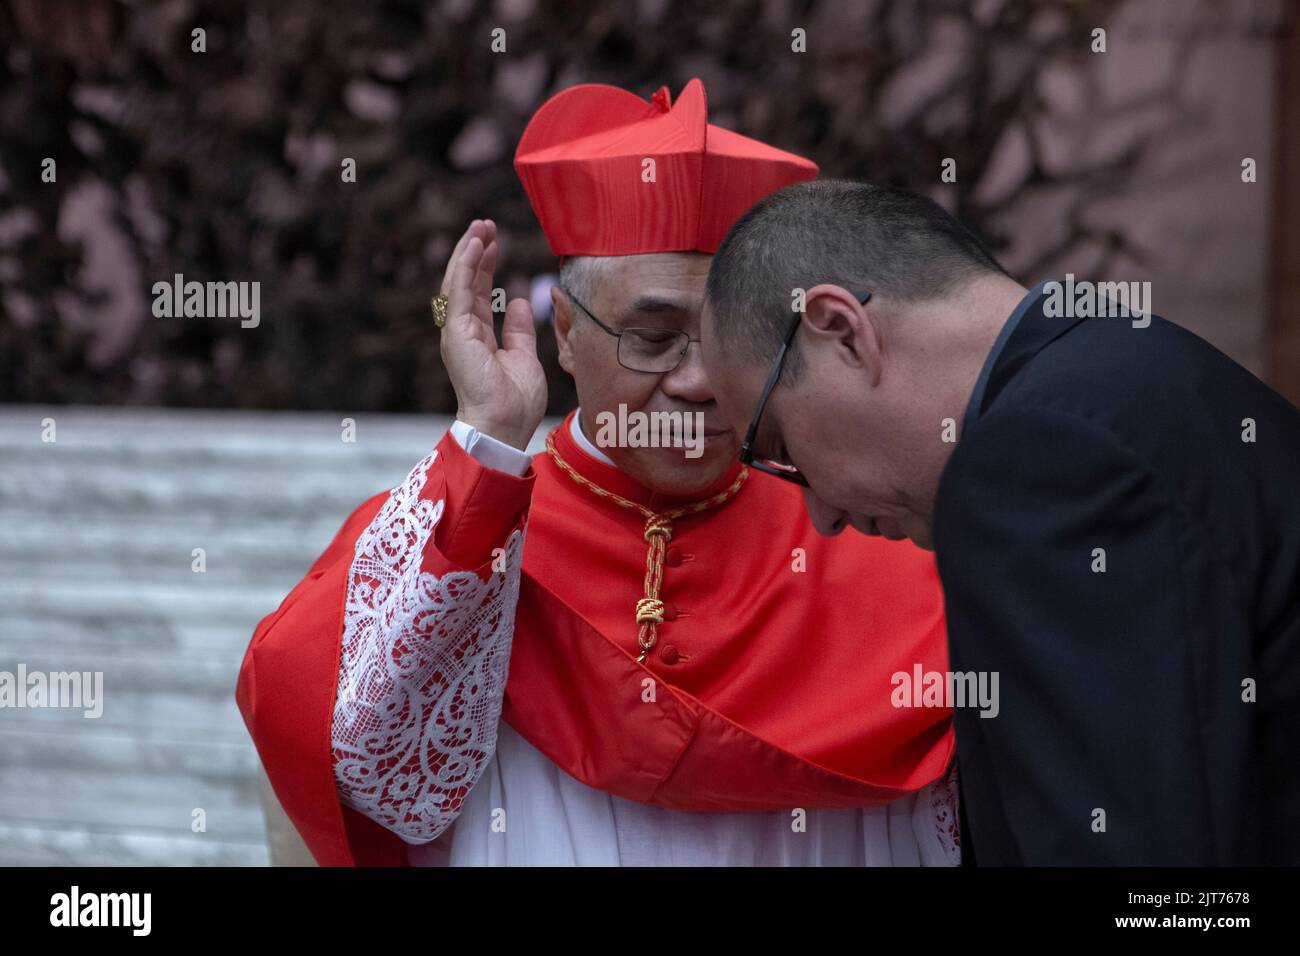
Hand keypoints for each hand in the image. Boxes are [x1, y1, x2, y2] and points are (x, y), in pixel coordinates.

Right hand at [438, 219, 546, 450]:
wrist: (504, 426)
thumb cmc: (515, 402)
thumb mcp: (524, 357)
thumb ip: (519, 330)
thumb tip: (518, 302)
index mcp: (479, 338)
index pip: (479, 294)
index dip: (486, 267)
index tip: (496, 243)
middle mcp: (464, 332)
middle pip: (467, 282)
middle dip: (476, 252)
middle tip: (487, 225)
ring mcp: (458, 332)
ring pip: (459, 282)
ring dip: (469, 251)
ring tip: (481, 226)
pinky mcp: (457, 332)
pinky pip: (459, 291)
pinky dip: (465, 265)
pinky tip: (475, 244)